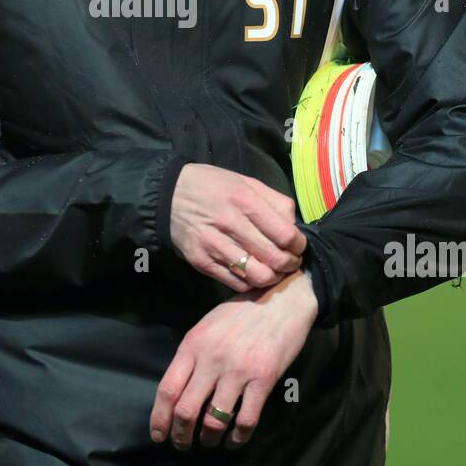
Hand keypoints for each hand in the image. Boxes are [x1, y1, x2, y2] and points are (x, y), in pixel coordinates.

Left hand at [149, 269, 318, 451]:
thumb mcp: (207, 327)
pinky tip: (234, 440)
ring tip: (208, 443)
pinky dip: (237, 437)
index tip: (159, 435)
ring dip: (208, 439)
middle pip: (186, 409)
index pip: (167, 389)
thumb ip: (191, 355)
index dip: (160, 418)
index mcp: (193, 345)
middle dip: (180, 435)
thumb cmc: (240, 313)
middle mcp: (211, 359)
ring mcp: (238, 370)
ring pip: (214, 419)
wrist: (281, 300)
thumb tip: (178, 390)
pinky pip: (246, 419)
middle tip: (182, 444)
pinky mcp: (263, 379)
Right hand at [169, 163, 305, 292]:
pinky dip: (250, 282)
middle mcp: (230, 224)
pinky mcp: (202, 262)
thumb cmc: (211, 186)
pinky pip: (236, 283)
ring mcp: (214, 246)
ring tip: (272, 269)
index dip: (299, 246)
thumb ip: (274, 201)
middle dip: (290, 264)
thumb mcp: (245, 182)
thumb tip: (293, 226)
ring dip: (272, 277)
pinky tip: (251, 272)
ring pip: (257, 276)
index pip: (285, 235)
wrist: (166, 195)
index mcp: (244, 201)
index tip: (298, 246)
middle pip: (275, 259)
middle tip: (289, 261)